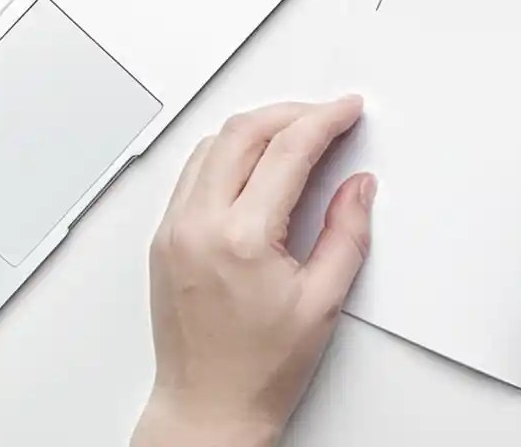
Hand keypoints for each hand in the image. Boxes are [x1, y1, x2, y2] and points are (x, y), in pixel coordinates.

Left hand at [132, 97, 374, 446]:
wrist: (209, 408)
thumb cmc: (258, 370)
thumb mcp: (322, 301)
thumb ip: (346, 232)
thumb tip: (357, 186)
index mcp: (241, 238)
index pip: (288, 149)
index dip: (324, 120)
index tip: (346, 111)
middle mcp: (198, 225)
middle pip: (244, 132)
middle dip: (291, 113)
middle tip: (326, 116)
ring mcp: (173, 230)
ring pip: (212, 145)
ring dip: (255, 129)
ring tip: (294, 135)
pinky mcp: (163, 239)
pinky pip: (193, 173)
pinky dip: (227, 154)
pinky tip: (254, 164)